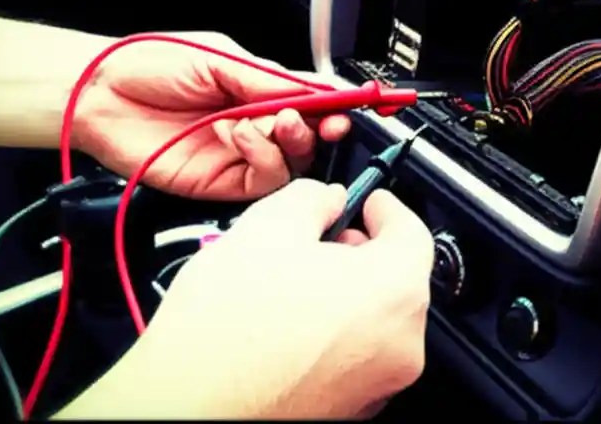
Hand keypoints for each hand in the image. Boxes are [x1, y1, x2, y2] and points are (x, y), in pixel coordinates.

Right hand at [57, 179, 434, 419]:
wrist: (187, 409)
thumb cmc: (224, 336)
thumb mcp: (267, 226)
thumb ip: (312, 197)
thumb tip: (325, 198)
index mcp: (393, 292)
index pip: (413, 231)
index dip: (384, 206)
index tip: (366, 199)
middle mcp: (399, 345)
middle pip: (395, 278)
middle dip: (358, 250)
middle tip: (317, 238)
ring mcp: (376, 384)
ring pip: (372, 318)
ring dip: (341, 292)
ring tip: (286, 285)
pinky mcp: (348, 409)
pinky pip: (352, 355)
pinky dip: (329, 333)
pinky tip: (282, 325)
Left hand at [72, 32, 351, 199]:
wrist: (98, 94)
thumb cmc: (146, 65)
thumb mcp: (218, 57)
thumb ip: (269, 77)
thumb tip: (318, 87)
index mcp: (257, 89)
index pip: (311, 101)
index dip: (335, 105)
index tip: (352, 104)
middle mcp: (253, 125)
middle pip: (309, 137)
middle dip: (323, 127)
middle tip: (324, 120)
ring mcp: (238, 156)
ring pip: (293, 163)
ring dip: (292, 141)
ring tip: (273, 120)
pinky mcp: (220, 182)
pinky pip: (262, 181)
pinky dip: (263, 158)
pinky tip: (242, 136)